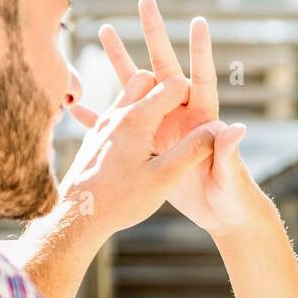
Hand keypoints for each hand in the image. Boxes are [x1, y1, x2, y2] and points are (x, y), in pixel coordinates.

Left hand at [58, 69, 224, 234]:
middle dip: (165, 87)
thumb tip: (220, 128)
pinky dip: (127, 117)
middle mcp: (117, 115)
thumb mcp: (166, 177)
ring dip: (146, 99)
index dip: (190, 94)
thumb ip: (194, 149)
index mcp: (138, 119)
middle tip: (181, 107)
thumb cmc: (122, 200)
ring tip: (160, 114)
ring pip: (126, 96)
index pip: (172, 86)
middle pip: (144, 80)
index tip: (198, 109)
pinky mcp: (94, 141)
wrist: (76, 218)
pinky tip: (127, 129)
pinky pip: (112, 116)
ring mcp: (102, 127)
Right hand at [89, 0, 268, 236]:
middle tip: (146, 2)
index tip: (198, 20)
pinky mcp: (147, 143)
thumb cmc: (233, 196)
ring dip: (120, 60)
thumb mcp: (230, 177)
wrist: (221, 213)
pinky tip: (76, 101)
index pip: (202, 77)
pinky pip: (116, 126)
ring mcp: (162, 125)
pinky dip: (97, 115)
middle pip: (165, 68)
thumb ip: (229, 153)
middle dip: (155, 35)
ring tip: (105, 29)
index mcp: (205, 116)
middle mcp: (182, 113)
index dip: (200, 50)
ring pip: (137, 86)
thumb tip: (237, 128)